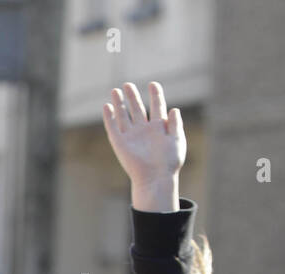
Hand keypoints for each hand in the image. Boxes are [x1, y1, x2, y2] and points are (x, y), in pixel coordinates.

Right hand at [101, 82, 184, 211]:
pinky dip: (109, 117)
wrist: (155, 178)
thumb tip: (174, 109)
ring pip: (123, 115)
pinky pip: (113, 127)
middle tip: (128, 85)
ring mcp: (131, 136)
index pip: (157, 106)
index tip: (153, 84)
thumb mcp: (177, 140)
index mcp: (159, 127)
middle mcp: (144, 130)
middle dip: (132, 96)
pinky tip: (106, 106)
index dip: (155, 95)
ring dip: (119, 103)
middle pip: (137, 108)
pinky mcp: (120, 143)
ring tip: (115, 90)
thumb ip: (175, 124)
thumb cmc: (169, 161)